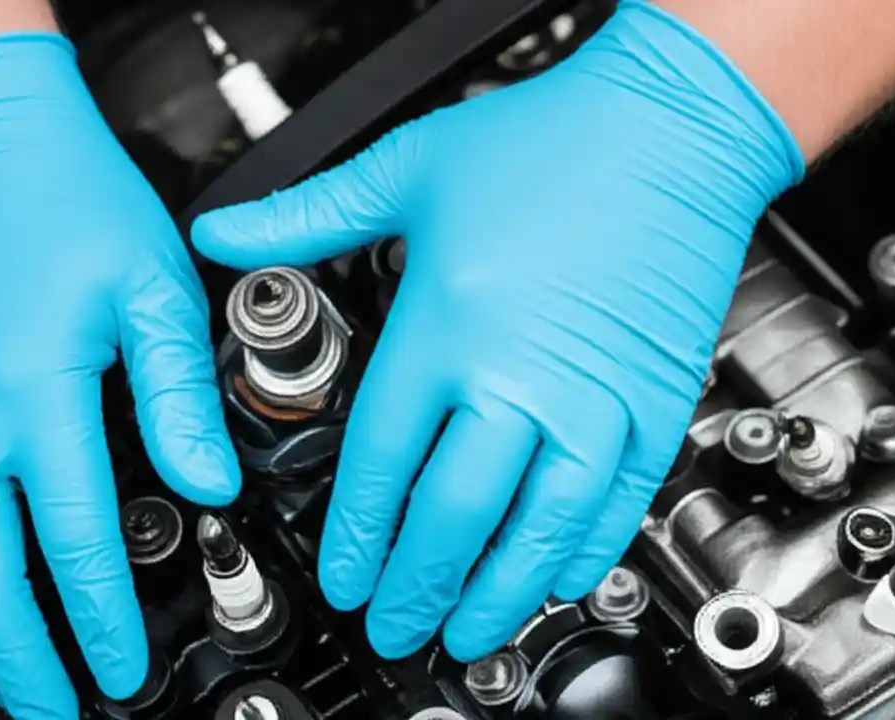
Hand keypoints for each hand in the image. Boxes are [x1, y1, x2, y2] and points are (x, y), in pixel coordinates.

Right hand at [0, 34, 238, 713]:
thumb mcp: (153, 292)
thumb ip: (180, 396)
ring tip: (5, 682)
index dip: (103, 620)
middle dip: (21, 660)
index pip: (75, 539)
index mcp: (35, 393)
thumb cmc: (66, 205)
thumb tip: (212, 477)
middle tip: (60, 707)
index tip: (125, 669)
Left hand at [191, 1, 801, 659]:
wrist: (670, 127)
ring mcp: (595, 397)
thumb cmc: (550, 140)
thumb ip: (305, 215)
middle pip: (455, 515)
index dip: (359, 536)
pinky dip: (586, 550)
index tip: (346, 577)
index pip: (385, 462)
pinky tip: (561, 579)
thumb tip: (224, 233)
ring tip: (468, 633)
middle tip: (395, 628)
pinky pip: (618, 501)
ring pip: (539, 528)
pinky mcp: (654, 402)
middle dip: (417, 586)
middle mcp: (520, 375)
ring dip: (498, 592)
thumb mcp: (407, 169)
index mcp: (447, 326)